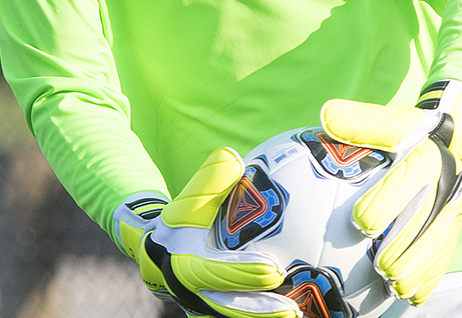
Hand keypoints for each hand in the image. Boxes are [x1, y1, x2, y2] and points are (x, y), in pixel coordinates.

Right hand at [112, 149, 299, 317]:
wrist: (161, 250)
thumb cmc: (182, 220)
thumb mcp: (189, 199)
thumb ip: (208, 181)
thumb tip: (231, 159)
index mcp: (184, 263)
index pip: (213, 272)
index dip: (241, 274)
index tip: (273, 270)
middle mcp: (193, 292)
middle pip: (226, 307)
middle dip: (258, 310)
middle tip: (292, 308)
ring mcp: (203, 306)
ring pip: (233, 315)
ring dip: (263, 316)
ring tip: (300, 314)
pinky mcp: (215, 312)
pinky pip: (241, 315)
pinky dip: (263, 314)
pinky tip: (299, 311)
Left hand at [319, 80, 461, 304]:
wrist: (454, 135)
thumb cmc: (407, 128)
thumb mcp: (387, 120)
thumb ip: (359, 121)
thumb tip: (325, 115)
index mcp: (426, 156)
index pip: (407, 178)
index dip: (386, 201)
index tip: (361, 222)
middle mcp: (444, 184)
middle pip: (426, 219)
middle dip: (406, 246)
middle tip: (382, 268)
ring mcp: (453, 207)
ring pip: (440, 241)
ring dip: (420, 267)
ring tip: (397, 286)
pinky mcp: (456, 222)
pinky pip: (447, 251)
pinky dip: (432, 274)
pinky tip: (414, 295)